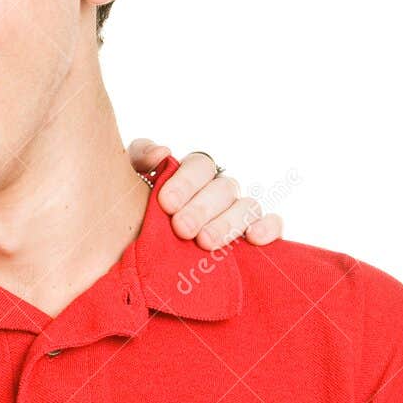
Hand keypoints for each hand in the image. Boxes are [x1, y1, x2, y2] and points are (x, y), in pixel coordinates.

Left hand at [129, 140, 283, 248]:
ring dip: (228, 223)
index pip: (200, 165)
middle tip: (181, 228)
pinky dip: (268, 228)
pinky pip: (272, 224)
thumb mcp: (129, 182)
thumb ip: (139, 159)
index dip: (186, 181)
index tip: (166, 203)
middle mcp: (220, 190)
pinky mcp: (256, 233)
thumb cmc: (135, 210)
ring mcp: (239, 211)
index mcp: (193, 174)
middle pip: (223, 189)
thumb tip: (162, 152)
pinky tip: (254, 239)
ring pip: (247, 207)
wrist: (137, 250)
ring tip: (205, 242)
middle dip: (202, 208)